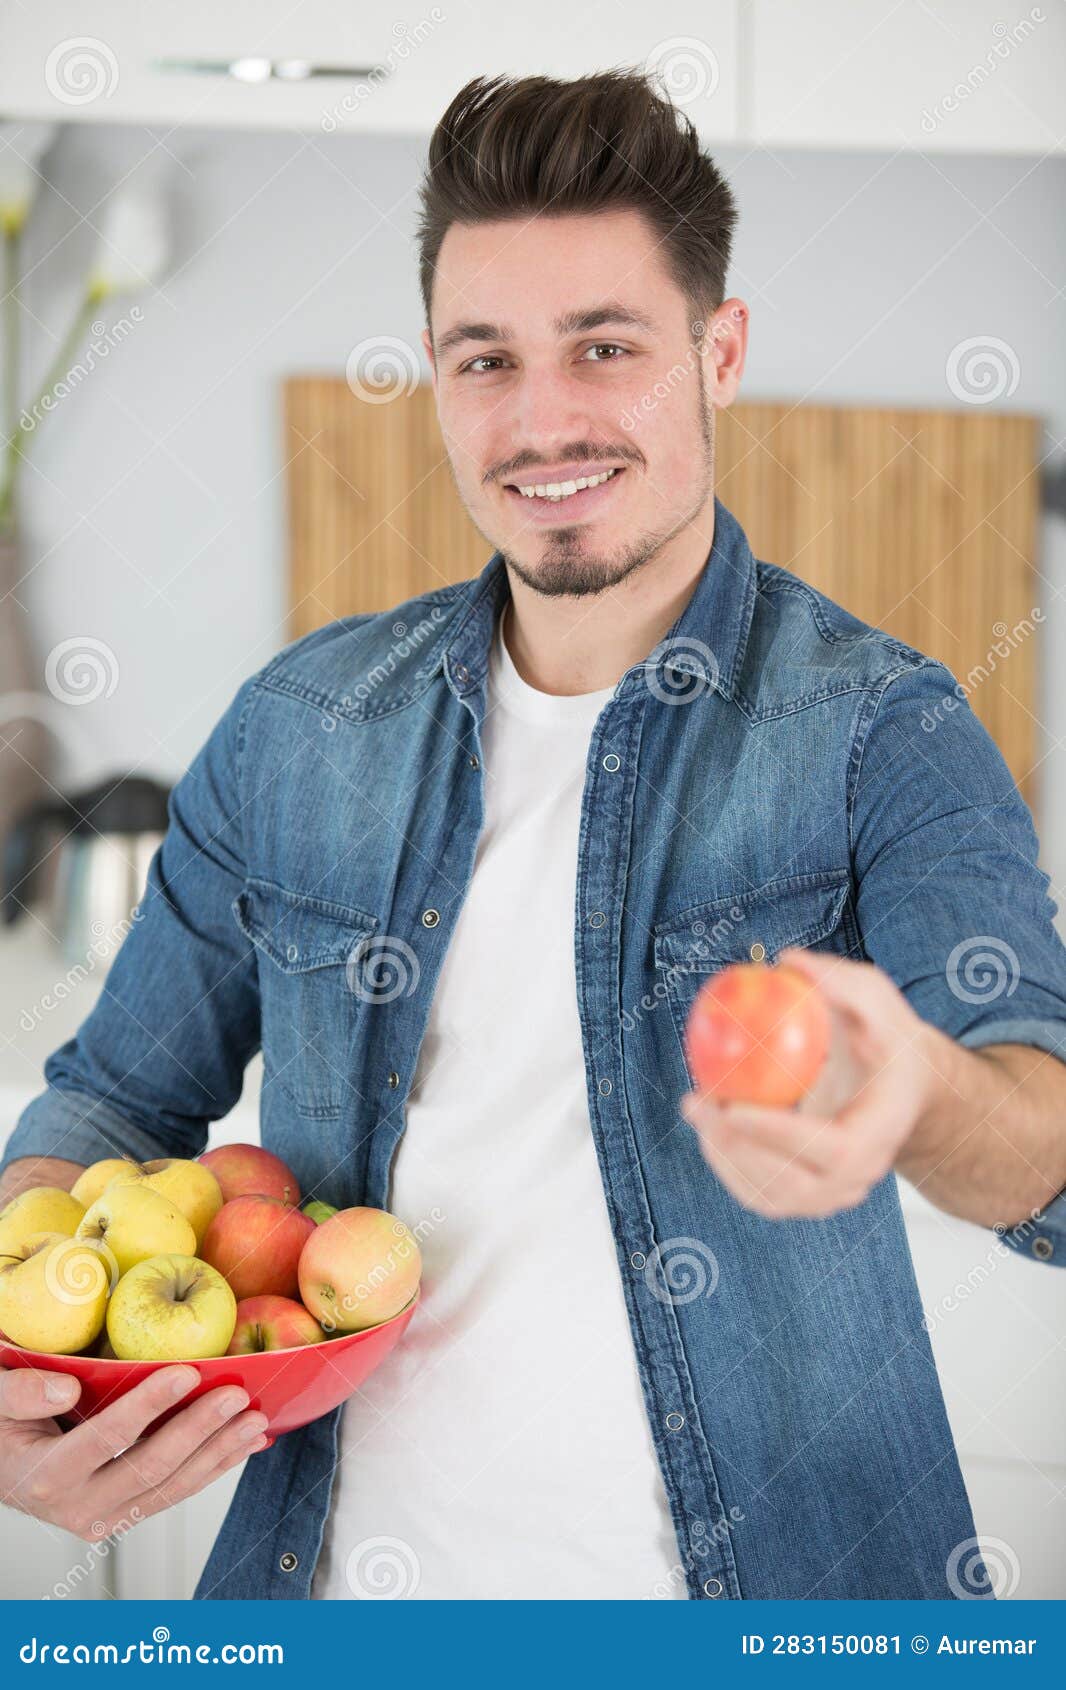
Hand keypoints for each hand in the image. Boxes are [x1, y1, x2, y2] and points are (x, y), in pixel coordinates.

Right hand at [0, 1363, 269, 1540]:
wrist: (3, 1473)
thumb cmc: (3, 1430)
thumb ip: (22, 1394)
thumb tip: (65, 1387)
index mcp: (48, 1476)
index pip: (107, 1439)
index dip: (148, 1406)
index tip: (185, 1373)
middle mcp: (80, 1507)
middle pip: (151, 1467)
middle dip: (199, 1430)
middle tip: (236, 1396)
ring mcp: (107, 1518)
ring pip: (173, 1488)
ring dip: (218, 1453)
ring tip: (255, 1421)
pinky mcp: (126, 1515)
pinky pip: (176, 1493)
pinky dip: (214, 1468)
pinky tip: (244, 1445)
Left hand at [679, 946, 935, 1219]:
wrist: (902, 1087)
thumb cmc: (887, 1038)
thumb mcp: (876, 1000)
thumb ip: (839, 980)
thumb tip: (787, 960)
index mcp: (880, 1134)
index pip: (832, 1149)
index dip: (779, 1134)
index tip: (731, 1105)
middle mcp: (859, 1177)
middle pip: (792, 1184)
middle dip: (734, 1146)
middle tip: (696, 1102)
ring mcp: (834, 1195)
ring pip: (769, 1196)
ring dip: (722, 1156)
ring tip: (695, 1106)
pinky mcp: (808, 1197)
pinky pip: (759, 1194)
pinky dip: (726, 1163)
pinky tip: (706, 1122)